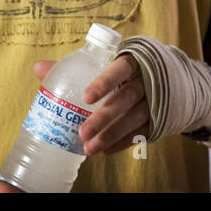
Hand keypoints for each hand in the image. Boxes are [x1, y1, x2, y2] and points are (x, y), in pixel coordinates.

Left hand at [31, 57, 148, 155]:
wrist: (172, 78)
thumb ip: (74, 66)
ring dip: (112, 135)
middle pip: (126, 98)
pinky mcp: (159, 118)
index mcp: (132, 60)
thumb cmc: (126, 69)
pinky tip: (106, 151)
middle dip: (104, 117)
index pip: (120, 68)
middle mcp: (147, 79)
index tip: (86, 97)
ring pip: (135, 118)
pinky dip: (123, 143)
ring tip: (89, 149)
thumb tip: (38, 68)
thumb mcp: (105, 62)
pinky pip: (142, 133)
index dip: (104, 82)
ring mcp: (155, 99)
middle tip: (82, 132)